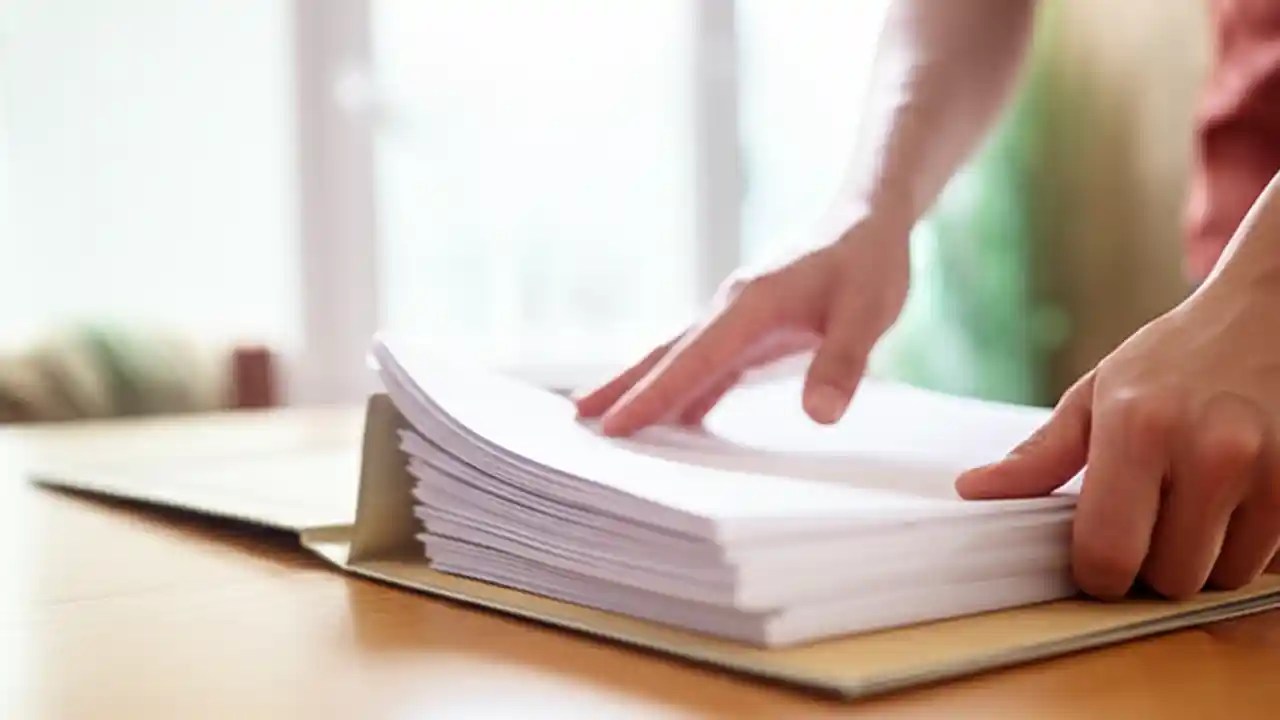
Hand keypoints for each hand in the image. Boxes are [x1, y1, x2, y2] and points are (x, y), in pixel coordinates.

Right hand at [575, 217, 910, 435]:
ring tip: (604, 421)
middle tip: (576, 419)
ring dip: (642, 387)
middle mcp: (729, 309)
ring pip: (677, 357)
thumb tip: (819, 416)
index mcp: (749, 305)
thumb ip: (843, 362)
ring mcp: (733, 317)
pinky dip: (681, 388)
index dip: (652, 395)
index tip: (613, 425)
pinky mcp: (746, 327)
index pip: (692, 360)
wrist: (866, 221)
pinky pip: (703, 362)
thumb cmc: (869, 264)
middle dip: (622, 387)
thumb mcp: (868, 312)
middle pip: (664, 354)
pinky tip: (672, 418)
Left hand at [957, 272, 1279, 599]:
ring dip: (1205, 557)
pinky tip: (1239, 498)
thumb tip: (973, 491)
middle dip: (1153, 565)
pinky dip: (1250, 544)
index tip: (1097, 562)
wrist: (1272, 312)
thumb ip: (1041, 454)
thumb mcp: (1099, 394)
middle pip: (1170, 578)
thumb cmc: (1177, 359)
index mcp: (1138, 428)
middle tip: (1151, 521)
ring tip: (1198, 502)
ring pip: (1224, 577)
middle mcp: (1211, 452)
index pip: (1108, 553)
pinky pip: (1271, 560)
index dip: (1097, 575)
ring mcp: (1274, 471)